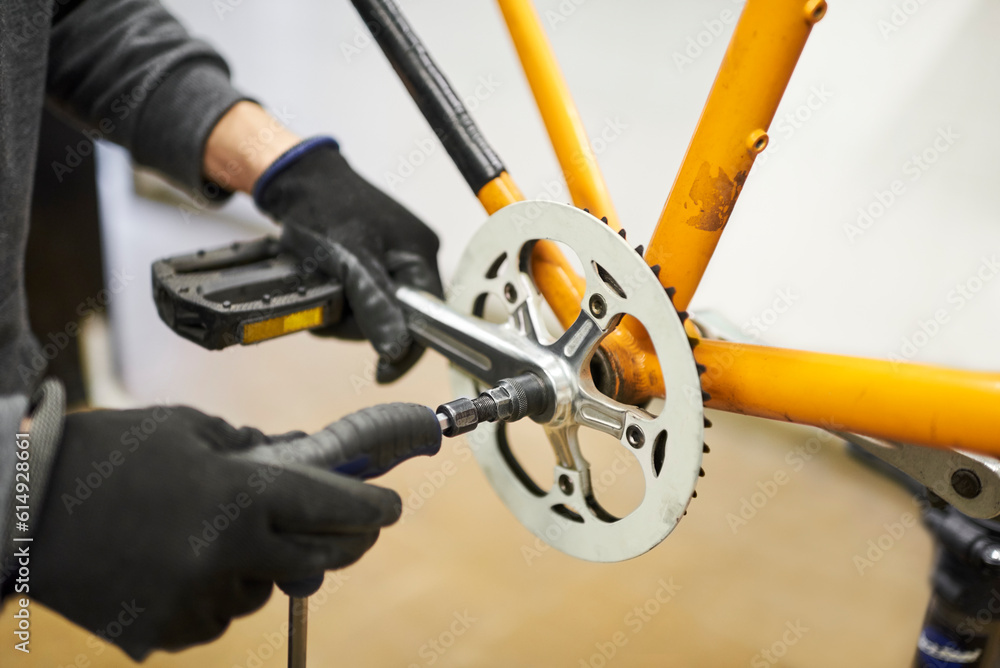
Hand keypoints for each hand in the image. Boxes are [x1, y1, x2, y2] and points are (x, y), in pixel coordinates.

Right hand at [31, 403, 438, 659]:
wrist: (25, 510)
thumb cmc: (109, 455)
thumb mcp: (191, 430)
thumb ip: (256, 447)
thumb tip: (302, 455)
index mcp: (244, 495)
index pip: (339, 509)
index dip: (374, 508)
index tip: (390, 507)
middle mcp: (233, 553)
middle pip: (324, 558)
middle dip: (347, 541)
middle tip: (351, 527)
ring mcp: (203, 599)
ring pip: (268, 587)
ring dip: (268, 563)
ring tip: (224, 531)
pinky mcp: (173, 631)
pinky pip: (223, 613)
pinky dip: (223, 589)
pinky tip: (187, 560)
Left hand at [254, 139, 442, 382]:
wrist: (297, 180)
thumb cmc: (324, 206)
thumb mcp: (350, 260)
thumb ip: (374, 306)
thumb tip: (395, 350)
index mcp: (421, 254)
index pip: (428, 318)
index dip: (405, 347)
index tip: (382, 372)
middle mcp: (415, 257)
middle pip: (399, 317)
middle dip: (360, 321)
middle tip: (329, 310)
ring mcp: (396, 258)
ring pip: (378, 310)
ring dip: (347, 310)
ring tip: (322, 290)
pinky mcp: (375, 260)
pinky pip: (367, 295)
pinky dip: (344, 298)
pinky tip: (326, 285)